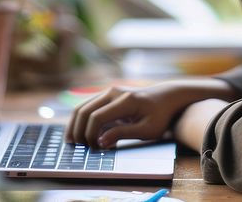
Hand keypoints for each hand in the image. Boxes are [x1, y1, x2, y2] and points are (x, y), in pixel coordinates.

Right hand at [64, 79, 237, 148]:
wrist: (166, 97)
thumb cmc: (160, 115)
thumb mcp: (147, 130)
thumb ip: (123, 134)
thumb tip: (100, 141)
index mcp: (125, 100)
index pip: (97, 117)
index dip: (91, 135)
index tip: (94, 149)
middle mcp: (113, 92)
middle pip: (84, 111)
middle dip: (78, 131)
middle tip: (80, 149)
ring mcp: (108, 92)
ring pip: (82, 107)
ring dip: (75, 125)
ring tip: (74, 143)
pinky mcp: (107, 96)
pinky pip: (88, 107)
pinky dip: (81, 121)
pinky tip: (81, 135)